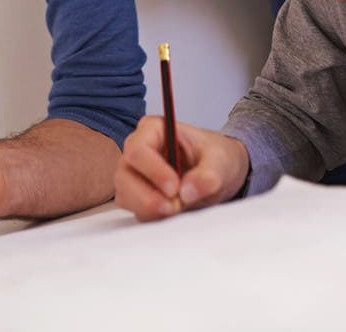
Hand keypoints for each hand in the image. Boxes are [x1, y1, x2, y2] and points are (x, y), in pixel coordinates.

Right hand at [114, 116, 249, 221]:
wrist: (220, 172)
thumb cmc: (216, 156)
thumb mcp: (220, 161)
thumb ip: (207, 174)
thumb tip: (188, 191)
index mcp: (153, 129)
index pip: (138, 149)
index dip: (152, 170)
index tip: (174, 188)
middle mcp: (138, 149)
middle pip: (124, 174)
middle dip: (146, 196)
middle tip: (173, 207)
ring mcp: (135, 173)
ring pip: (125, 194)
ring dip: (147, 208)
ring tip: (176, 210)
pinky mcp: (138, 195)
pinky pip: (134, 208)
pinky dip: (150, 215)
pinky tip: (170, 214)